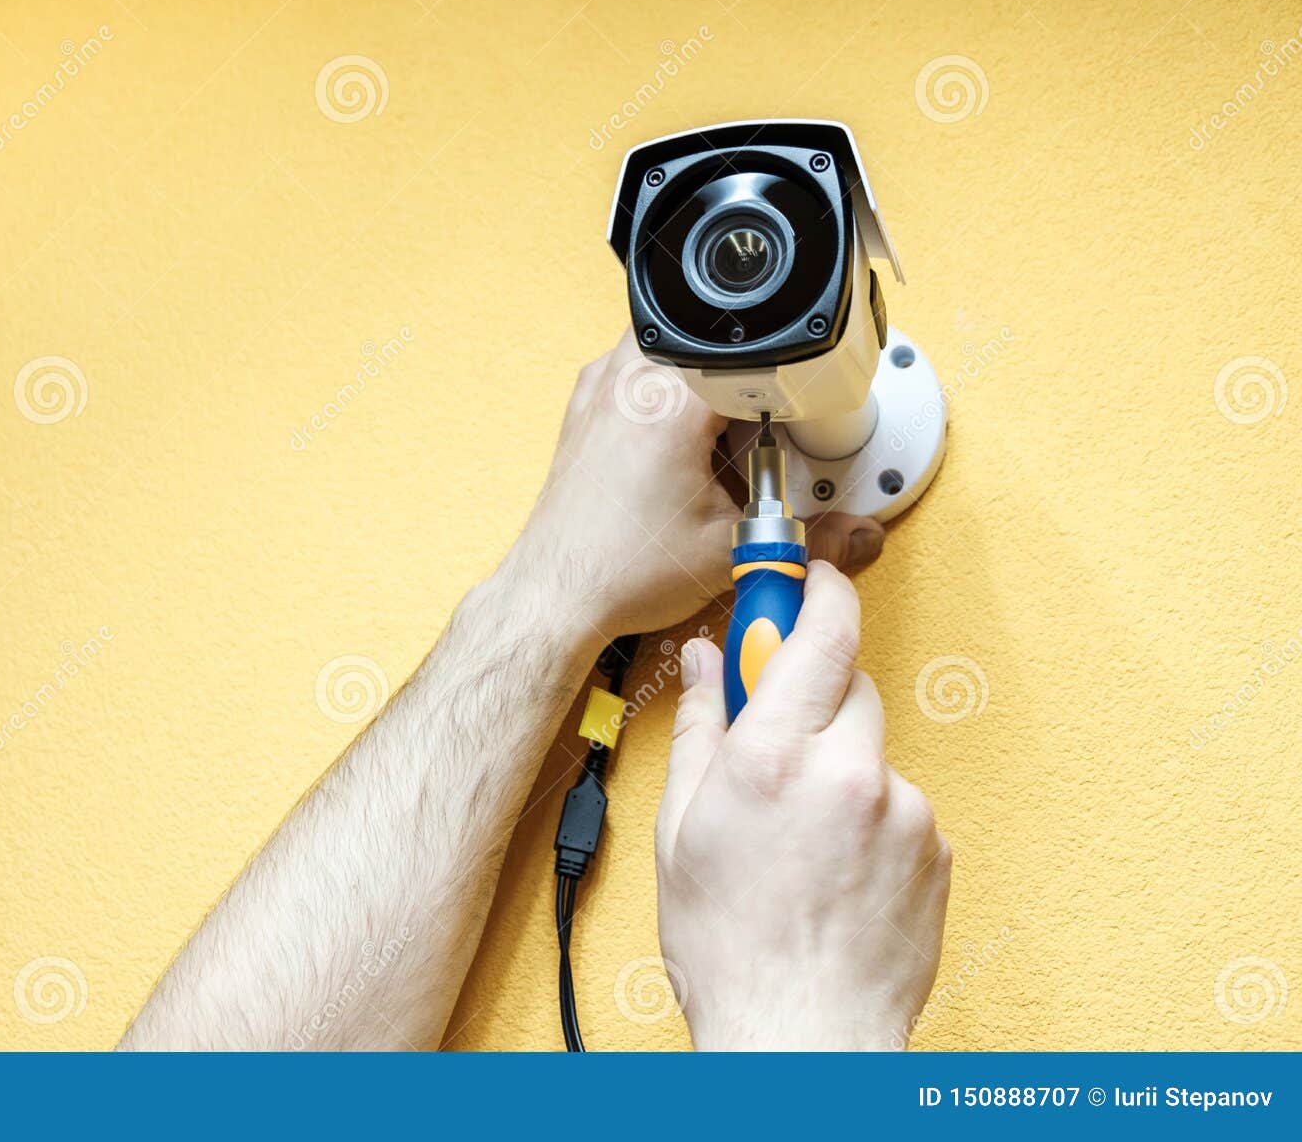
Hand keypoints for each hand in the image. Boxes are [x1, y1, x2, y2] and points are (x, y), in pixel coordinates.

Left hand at [503, 331, 884, 637]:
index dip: (786, 382)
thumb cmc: (618, 571)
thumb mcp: (729, 550)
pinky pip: (638, 375)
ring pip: (672, 350)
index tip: (795, 414)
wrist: (557, 594)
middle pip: (712, 343)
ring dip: (702, 385)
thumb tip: (854, 534)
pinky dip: (667, 398)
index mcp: (669, 398)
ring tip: (714, 439)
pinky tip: (679, 446)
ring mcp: (600, 389)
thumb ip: (806, 536)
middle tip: (752, 430)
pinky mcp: (587, 407)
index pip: (752, 354)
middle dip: (742, 381)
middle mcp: (628, 380)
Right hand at [655, 561, 949, 1049]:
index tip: (810, 579)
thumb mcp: (682, 830)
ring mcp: (904, 812)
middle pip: (849, 687)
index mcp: (776, 757)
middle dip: (815, 700)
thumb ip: (701, 731)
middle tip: (776, 741)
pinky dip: (871, 819)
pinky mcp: (937, 850)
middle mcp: (849, 772)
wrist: (802, 1040)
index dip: (819, 591)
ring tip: (800, 839)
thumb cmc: (732, 949)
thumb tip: (703, 667)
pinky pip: (901, 806)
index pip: (819, 634)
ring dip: (842, 769)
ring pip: (873, 753)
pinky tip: (834, 869)